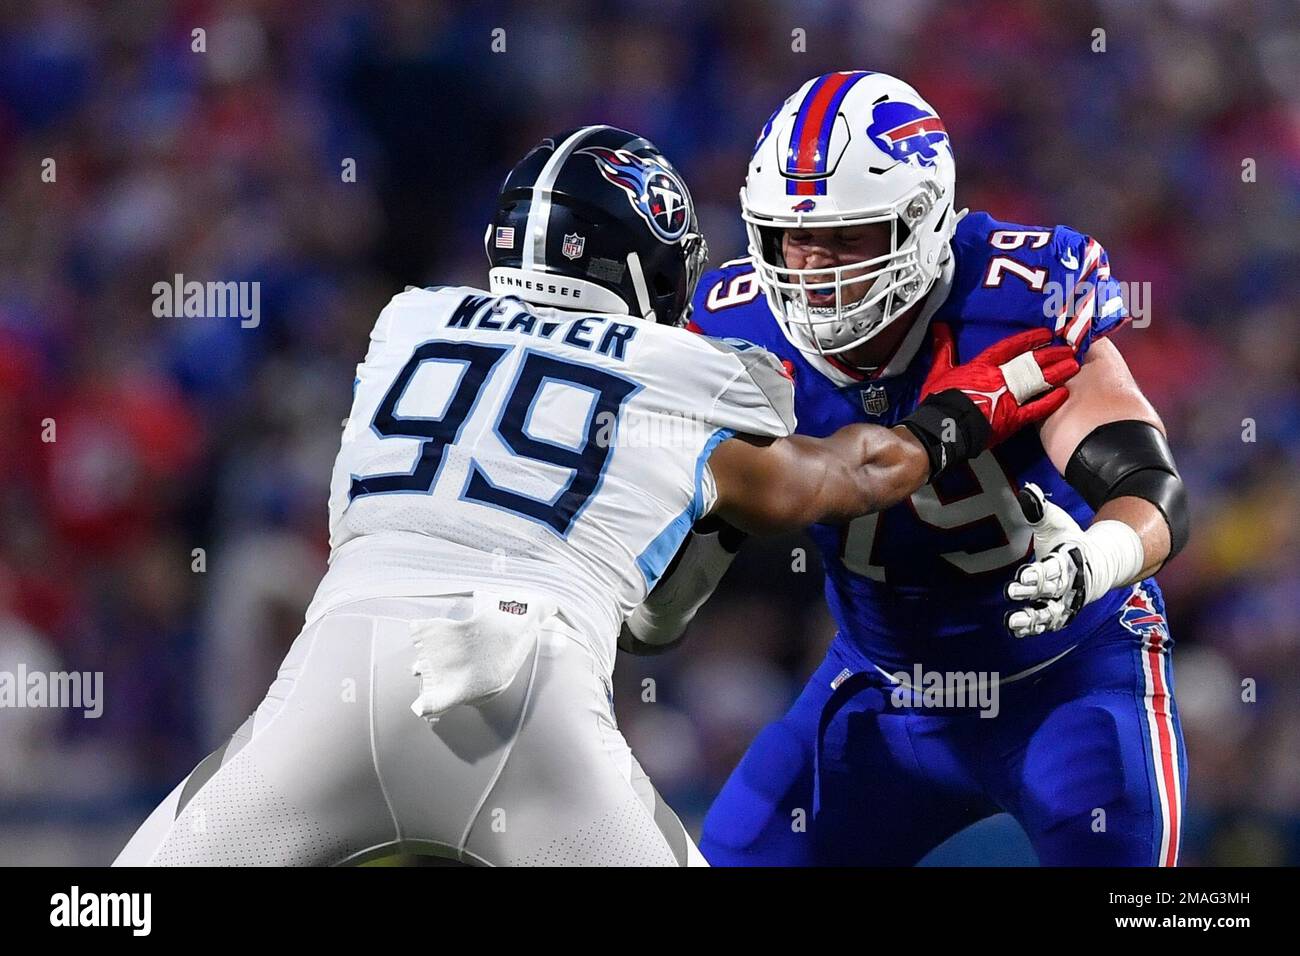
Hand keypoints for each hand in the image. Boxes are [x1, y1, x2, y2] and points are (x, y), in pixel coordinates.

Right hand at [921, 324, 1077, 446]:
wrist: (944, 428)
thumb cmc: (940, 401)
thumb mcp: (938, 371)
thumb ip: (943, 348)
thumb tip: (939, 327)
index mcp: (983, 366)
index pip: (1010, 347)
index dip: (1029, 339)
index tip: (1045, 334)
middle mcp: (1000, 378)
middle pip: (1030, 362)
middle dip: (1050, 354)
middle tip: (1067, 348)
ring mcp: (1009, 398)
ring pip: (1038, 381)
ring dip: (1056, 372)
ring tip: (1072, 365)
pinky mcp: (1013, 418)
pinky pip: (1036, 408)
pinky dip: (1050, 400)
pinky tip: (1063, 393)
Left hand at [1004, 484, 1088, 636]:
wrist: (1099, 562)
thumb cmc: (1071, 540)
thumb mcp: (1057, 523)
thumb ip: (1040, 511)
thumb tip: (1026, 490)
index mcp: (1070, 559)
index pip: (1056, 568)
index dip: (1041, 573)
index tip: (1025, 575)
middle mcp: (1070, 583)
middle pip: (1053, 590)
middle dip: (1034, 591)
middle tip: (1013, 591)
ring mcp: (1067, 600)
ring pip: (1052, 613)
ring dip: (1033, 618)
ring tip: (1013, 621)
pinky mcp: (1061, 611)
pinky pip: (1049, 623)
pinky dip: (1034, 628)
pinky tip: (1016, 630)